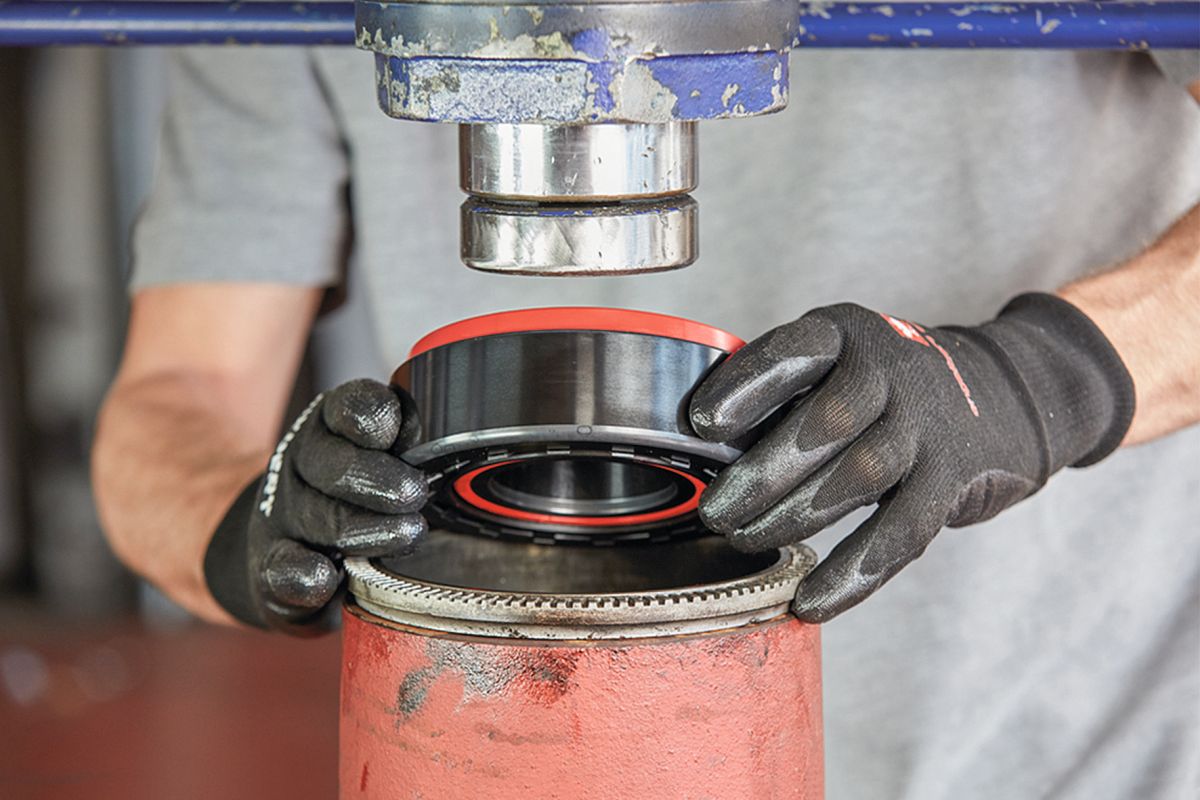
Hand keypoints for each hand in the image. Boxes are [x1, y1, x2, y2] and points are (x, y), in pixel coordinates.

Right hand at [204, 379, 427, 633]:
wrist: (285, 541)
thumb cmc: (358, 492)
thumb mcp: (382, 455)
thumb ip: (413, 450)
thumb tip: (471, 456)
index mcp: (334, 425)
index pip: (351, 408)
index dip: (373, 417)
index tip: (394, 434)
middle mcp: (305, 464)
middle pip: (335, 465)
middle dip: (377, 479)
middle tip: (415, 494)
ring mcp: (286, 517)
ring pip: (319, 518)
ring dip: (362, 529)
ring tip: (407, 535)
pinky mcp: (273, 567)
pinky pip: (282, 568)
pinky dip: (302, 573)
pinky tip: (323, 576)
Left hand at [689, 294, 1133, 622]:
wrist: (998, 391)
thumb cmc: (882, 384)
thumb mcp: (836, 359)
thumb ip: (781, 391)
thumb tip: (698, 445)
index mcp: (847, 335)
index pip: (797, 350)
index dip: (748, 385)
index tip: (701, 423)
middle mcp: (891, 372)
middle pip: (827, 421)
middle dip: (763, 473)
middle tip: (714, 512)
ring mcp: (926, 426)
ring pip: (861, 476)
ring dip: (796, 517)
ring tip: (744, 542)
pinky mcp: (951, 480)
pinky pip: (902, 531)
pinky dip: (853, 572)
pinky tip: (809, 601)